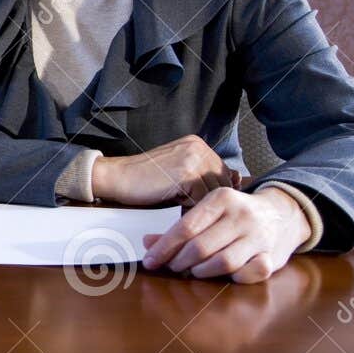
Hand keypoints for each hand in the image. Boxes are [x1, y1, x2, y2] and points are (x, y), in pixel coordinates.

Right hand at [91, 135, 239, 205]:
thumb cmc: (144, 179)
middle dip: (208, 199)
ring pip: (212, 192)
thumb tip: (236, 181)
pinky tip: (175, 205)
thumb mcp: (177, 171)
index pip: (222, 172)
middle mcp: (198, 148)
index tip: (199, 201)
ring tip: (181, 206)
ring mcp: (193, 158)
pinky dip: (190, 207)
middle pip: (221, 182)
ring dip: (199, 205)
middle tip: (189, 208)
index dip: (212, 191)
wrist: (117, 177)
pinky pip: (201, 199)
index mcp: (197, 144)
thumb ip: (201, 174)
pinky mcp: (186, 173)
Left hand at [140, 186, 311, 282]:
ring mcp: (260, 237)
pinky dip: (232, 278)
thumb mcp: (210, 213)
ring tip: (193, 271)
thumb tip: (147, 243)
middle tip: (172, 267)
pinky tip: (223, 275)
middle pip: (201, 247)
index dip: (164, 248)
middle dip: (180, 262)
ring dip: (202, 272)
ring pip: (223, 262)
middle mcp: (242, 215)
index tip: (150, 261)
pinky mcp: (273, 256)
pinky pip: (249, 274)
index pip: (186, 227)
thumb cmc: (235, 215)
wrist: (283, 213)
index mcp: (221, 199)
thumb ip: (180, 228)